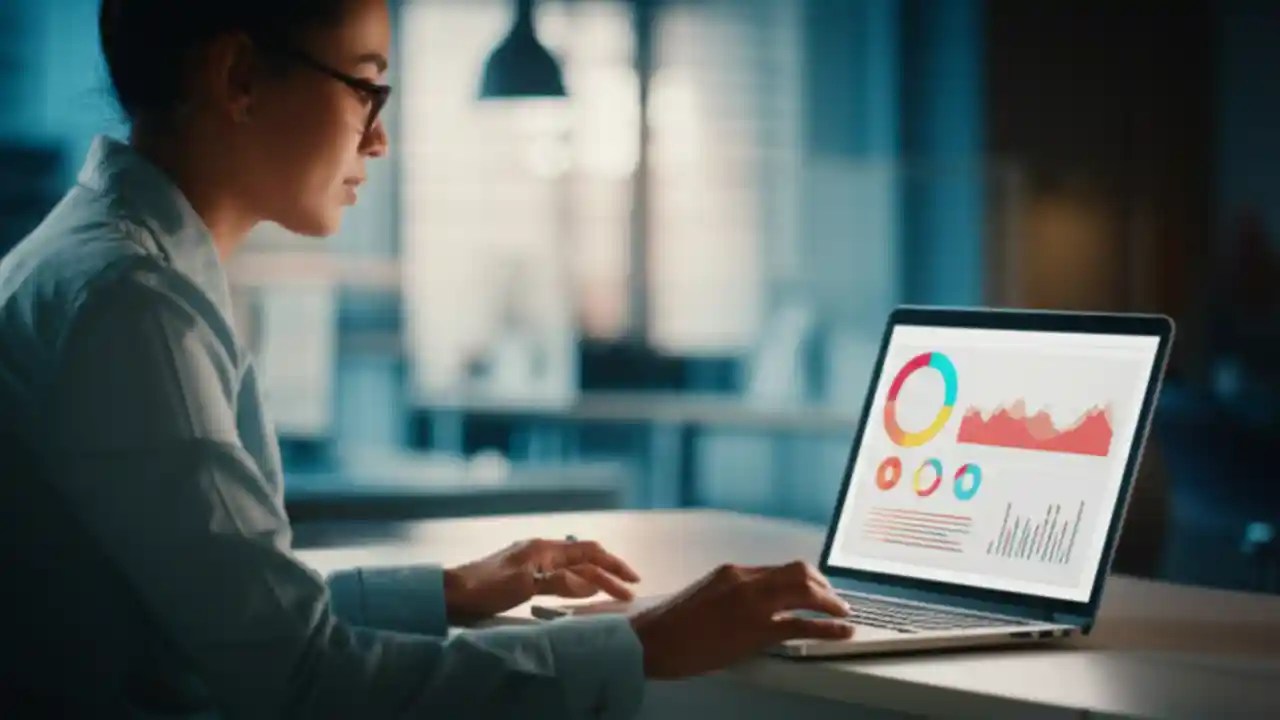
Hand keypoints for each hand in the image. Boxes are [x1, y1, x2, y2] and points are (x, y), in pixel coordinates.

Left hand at [444, 538, 640, 621]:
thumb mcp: (525, 584)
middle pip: (583, 559)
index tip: (632, 580)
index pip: (588, 552)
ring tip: (611, 592)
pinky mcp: (523, 575)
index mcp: (544, 548)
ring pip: (572, 567)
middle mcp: (541, 551)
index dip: (613, 565)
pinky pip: (559, 576)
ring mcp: (532, 562)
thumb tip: (590, 582)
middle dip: (608, 573)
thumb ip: (558, 581)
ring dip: (593, 578)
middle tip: (629, 591)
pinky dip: (576, 583)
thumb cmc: (486, 587)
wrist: (452, 591)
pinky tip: (578, 592)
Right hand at [628, 560, 853, 678]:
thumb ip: (732, 595)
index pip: (780, 568)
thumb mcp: (706, 598)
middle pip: (799, 571)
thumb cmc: (672, 626)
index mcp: (733, 572)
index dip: (805, 578)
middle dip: (823, 585)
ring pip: (805, 591)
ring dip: (831, 602)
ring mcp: (751, 603)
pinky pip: (801, 625)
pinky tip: (841, 631)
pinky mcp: (755, 630)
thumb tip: (755, 606)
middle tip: (835, 600)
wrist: (652, 642)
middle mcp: (745, 580)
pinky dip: (827, 627)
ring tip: (843, 613)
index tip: (817, 588)